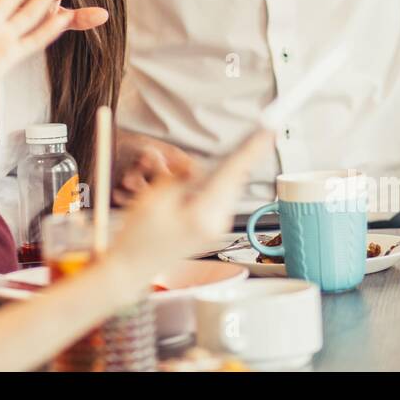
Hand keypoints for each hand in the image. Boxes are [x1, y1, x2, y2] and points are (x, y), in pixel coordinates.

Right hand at [108, 130, 273, 287]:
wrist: (131, 268)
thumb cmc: (138, 238)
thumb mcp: (155, 199)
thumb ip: (181, 177)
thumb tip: (199, 163)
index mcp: (204, 216)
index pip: (233, 174)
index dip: (252, 150)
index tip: (268, 131)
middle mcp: (217, 223)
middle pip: (235, 179)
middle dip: (238, 156)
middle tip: (251, 135)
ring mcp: (216, 228)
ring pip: (228, 187)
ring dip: (223, 170)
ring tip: (209, 162)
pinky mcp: (211, 228)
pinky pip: (220, 197)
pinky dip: (216, 182)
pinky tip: (201, 179)